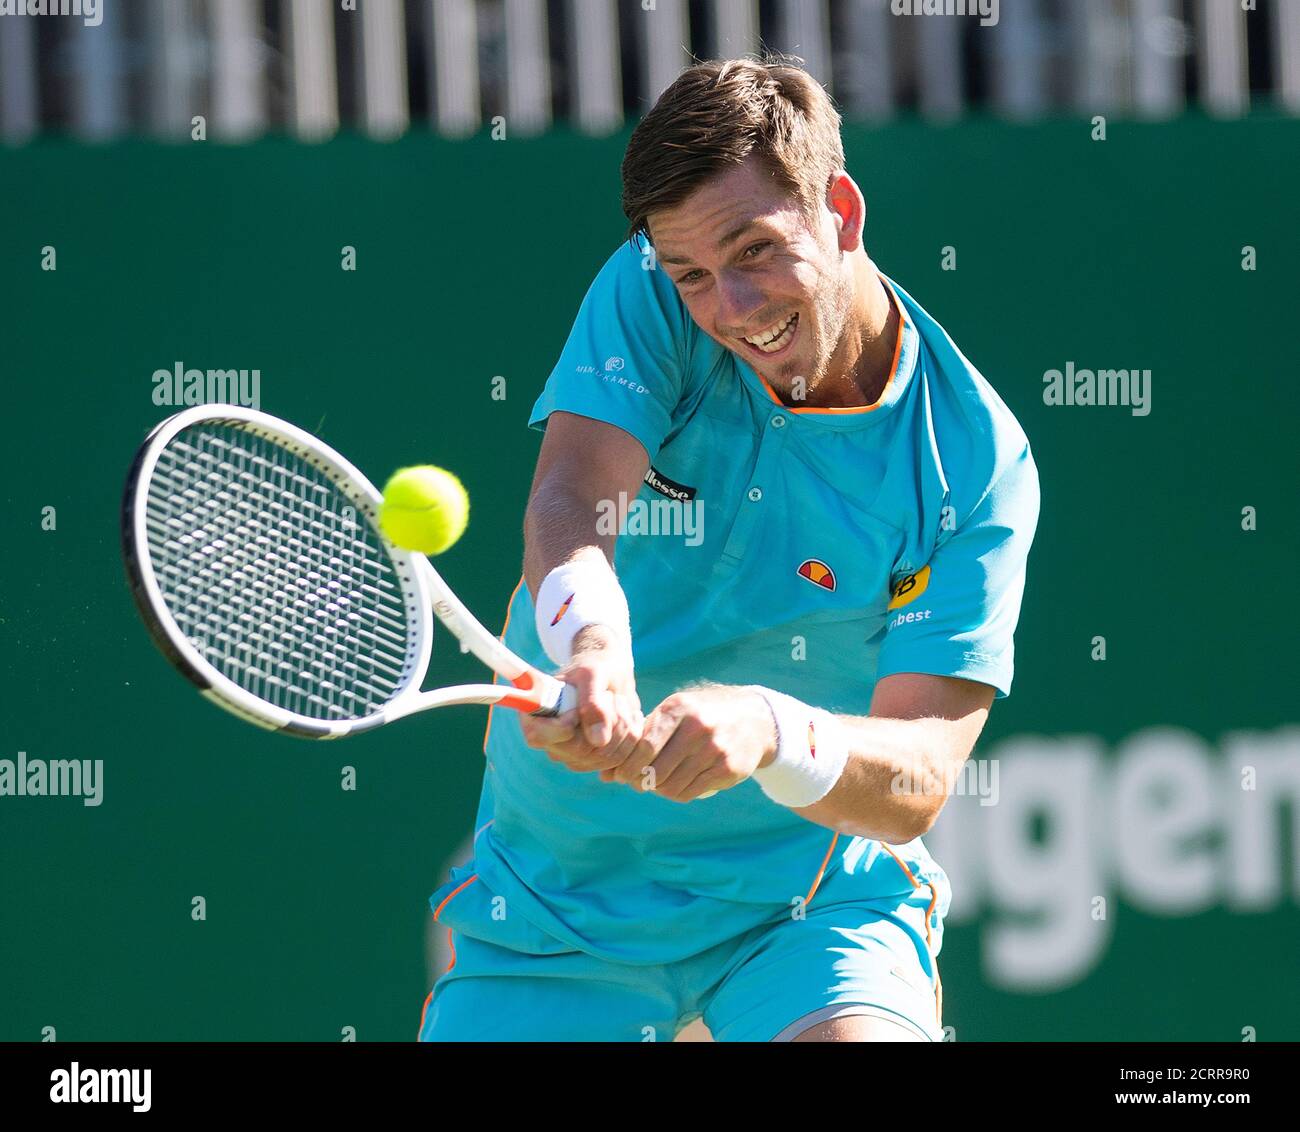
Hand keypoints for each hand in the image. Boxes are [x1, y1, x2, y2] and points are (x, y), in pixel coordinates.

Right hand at [518, 625, 642, 775]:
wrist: (609, 676)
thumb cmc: (593, 668)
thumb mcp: (592, 675)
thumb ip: (592, 703)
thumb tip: (599, 741)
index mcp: (535, 714)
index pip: (538, 736)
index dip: (561, 727)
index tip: (577, 710)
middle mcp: (550, 741)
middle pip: (579, 751)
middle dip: (605, 721)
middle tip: (610, 696)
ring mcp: (571, 755)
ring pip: (603, 757)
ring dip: (622, 726)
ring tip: (619, 702)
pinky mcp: (593, 761)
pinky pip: (618, 760)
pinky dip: (630, 736)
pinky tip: (627, 716)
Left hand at [599, 685, 777, 802]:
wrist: (753, 719)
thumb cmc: (701, 715)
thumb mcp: (674, 713)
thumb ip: (642, 738)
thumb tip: (605, 775)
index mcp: (678, 709)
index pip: (644, 745)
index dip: (628, 766)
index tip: (620, 775)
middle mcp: (698, 727)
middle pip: (656, 768)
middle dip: (640, 781)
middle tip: (637, 783)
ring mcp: (715, 749)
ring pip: (672, 785)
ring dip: (659, 789)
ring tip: (657, 783)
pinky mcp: (728, 768)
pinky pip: (691, 792)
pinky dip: (678, 793)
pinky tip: (677, 785)